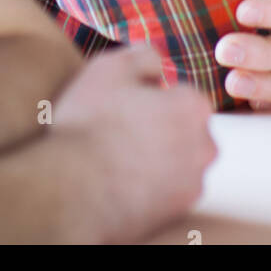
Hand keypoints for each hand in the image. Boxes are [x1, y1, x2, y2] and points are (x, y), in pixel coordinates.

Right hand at [51, 45, 215, 243]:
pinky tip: (122, 185)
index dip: (153, 99)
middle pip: (186, 131)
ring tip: (118, 162)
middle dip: (162, 130)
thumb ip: (143, 56)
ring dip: (159, 160)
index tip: (125, 109)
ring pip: (179, 163)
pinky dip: (153, 189)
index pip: (182, 97)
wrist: (68, 191)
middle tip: (122, 134)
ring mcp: (191, 184)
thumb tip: (158, 66)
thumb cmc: (87, 125)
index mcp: (193, 107)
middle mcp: (203, 146)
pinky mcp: (176, 214)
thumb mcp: (109, 68)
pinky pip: (168, 193)